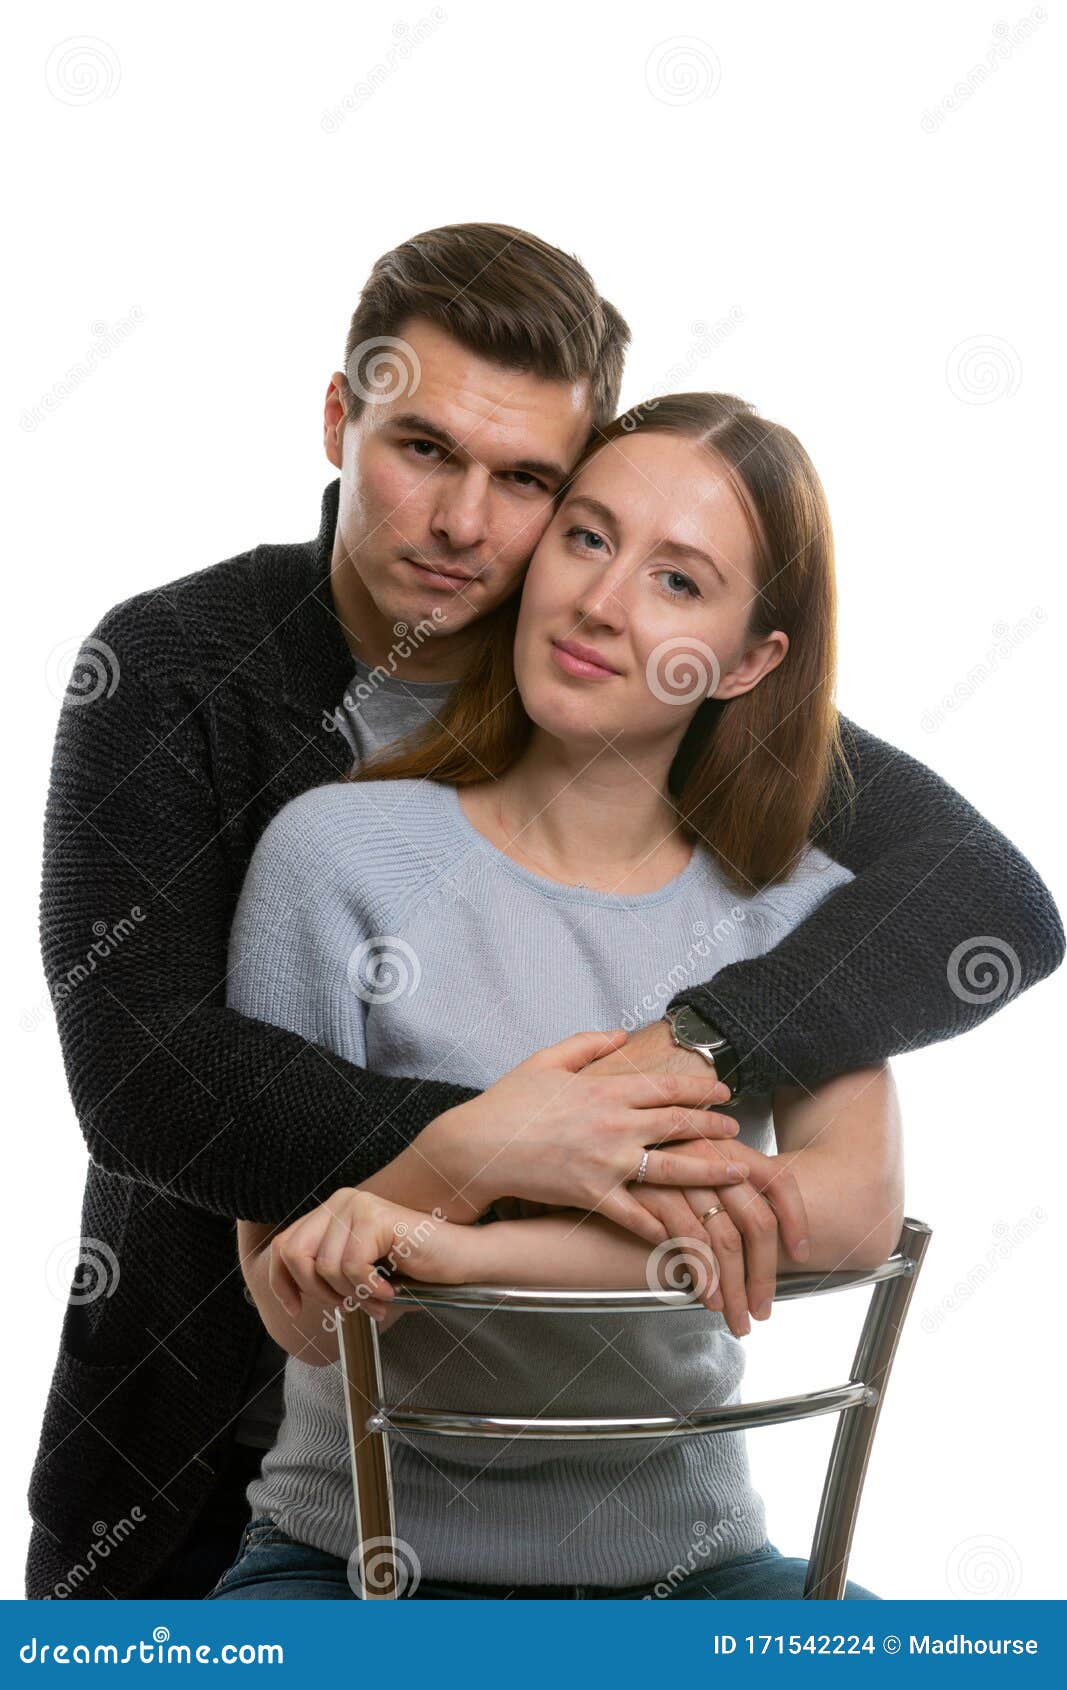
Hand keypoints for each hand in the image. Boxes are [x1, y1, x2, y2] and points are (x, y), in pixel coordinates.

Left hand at [266, 1189, 475, 1326]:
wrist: (458, 1258)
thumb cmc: (413, 1266)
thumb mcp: (358, 1269)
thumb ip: (326, 1268)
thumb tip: (290, 1290)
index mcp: (332, 1211)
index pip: (284, 1245)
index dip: (281, 1282)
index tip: (293, 1309)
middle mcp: (341, 1201)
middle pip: (295, 1255)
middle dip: (317, 1292)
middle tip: (348, 1305)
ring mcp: (357, 1206)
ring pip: (326, 1267)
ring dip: (351, 1295)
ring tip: (376, 1301)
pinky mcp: (375, 1217)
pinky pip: (351, 1267)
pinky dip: (369, 1289)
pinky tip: (389, 1291)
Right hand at [419, 1029, 744, 1245]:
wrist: (476, 1146)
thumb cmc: (506, 1102)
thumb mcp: (545, 1060)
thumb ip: (587, 1044)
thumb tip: (621, 1035)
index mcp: (603, 1090)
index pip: (665, 1087)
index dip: (699, 1090)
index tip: (723, 1093)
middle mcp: (612, 1124)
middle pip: (677, 1124)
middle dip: (713, 1126)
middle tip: (738, 1131)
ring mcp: (604, 1161)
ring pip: (670, 1168)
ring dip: (708, 1170)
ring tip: (736, 1171)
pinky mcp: (591, 1194)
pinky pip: (635, 1213)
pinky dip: (659, 1223)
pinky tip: (682, 1230)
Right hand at [630, 1145, 809, 1338]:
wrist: (599, 1146)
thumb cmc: (653, 1164)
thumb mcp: (698, 1164)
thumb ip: (729, 1192)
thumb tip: (764, 1242)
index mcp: (731, 1149)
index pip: (780, 1180)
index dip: (797, 1219)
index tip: (802, 1254)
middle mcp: (712, 1157)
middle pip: (756, 1221)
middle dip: (764, 1274)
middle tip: (762, 1309)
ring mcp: (683, 1175)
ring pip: (724, 1239)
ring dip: (734, 1285)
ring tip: (734, 1314)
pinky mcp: (653, 1192)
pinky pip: (688, 1239)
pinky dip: (702, 1273)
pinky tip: (707, 1295)